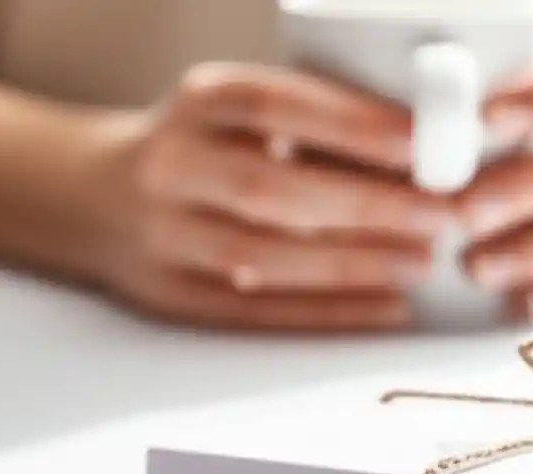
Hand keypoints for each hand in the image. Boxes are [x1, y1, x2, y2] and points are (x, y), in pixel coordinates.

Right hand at [106, 63, 452, 329]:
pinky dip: (328, 312)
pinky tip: (386, 307)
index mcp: (199, 102)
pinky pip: (256, 311)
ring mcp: (163, 235)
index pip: (277, 106)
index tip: (421, 145)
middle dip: (367, 206)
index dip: (352, 126)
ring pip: (263, 257)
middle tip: (440, 216)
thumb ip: (315, 123)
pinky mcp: (170, 294)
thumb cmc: (202, 145)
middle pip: (271, 189)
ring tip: (421, 262)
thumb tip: (420, 158)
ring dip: (353, 264)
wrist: (91, 193)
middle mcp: (172, 164)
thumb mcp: (241, 110)